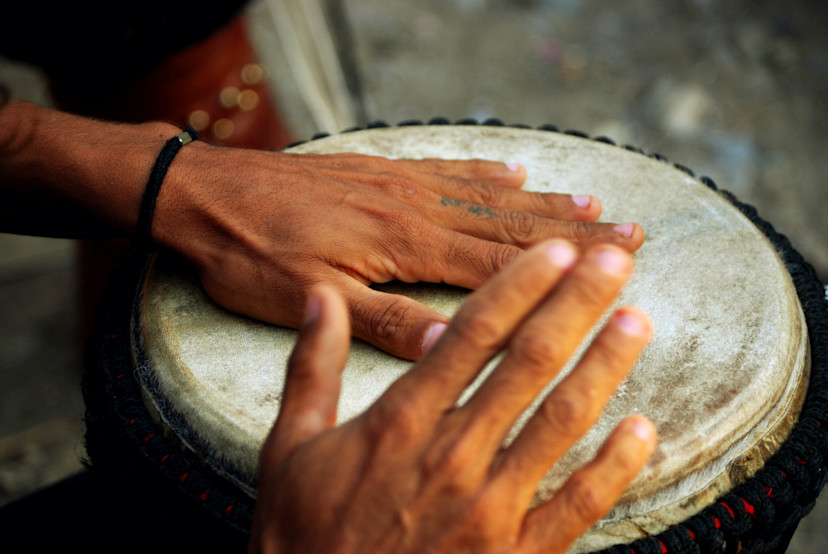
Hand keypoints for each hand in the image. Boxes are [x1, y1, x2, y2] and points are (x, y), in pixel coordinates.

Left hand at [159, 144, 644, 359]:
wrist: (204, 195)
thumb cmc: (253, 256)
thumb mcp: (312, 303)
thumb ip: (384, 322)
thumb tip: (452, 343)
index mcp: (404, 247)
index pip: (500, 263)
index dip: (563, 268)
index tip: (616, 264)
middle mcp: (414, 208)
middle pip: (508, 224)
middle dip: (574, 231)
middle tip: (631, 231)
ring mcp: (400, 184)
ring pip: (487, 194)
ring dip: (543, 202)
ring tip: (593, 202)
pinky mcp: (381, 170)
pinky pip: (448, 168)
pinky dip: (487, 171)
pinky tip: (514, 169)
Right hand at [249, 240, 655, 553]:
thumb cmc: (303, 534)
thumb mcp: (291, 444)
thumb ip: (312, 366)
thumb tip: (321, 298)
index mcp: (401, 420)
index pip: (473, 333)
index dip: (520, 286)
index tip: (555, 251)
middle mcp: (452, 453)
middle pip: (528, 361)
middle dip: (576, 304)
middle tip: (613, 261)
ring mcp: (488, 507)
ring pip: (561, 421)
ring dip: (604, 366)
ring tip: (636, 320)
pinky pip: (576, 505)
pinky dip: (613, 466)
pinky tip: (642, 428)